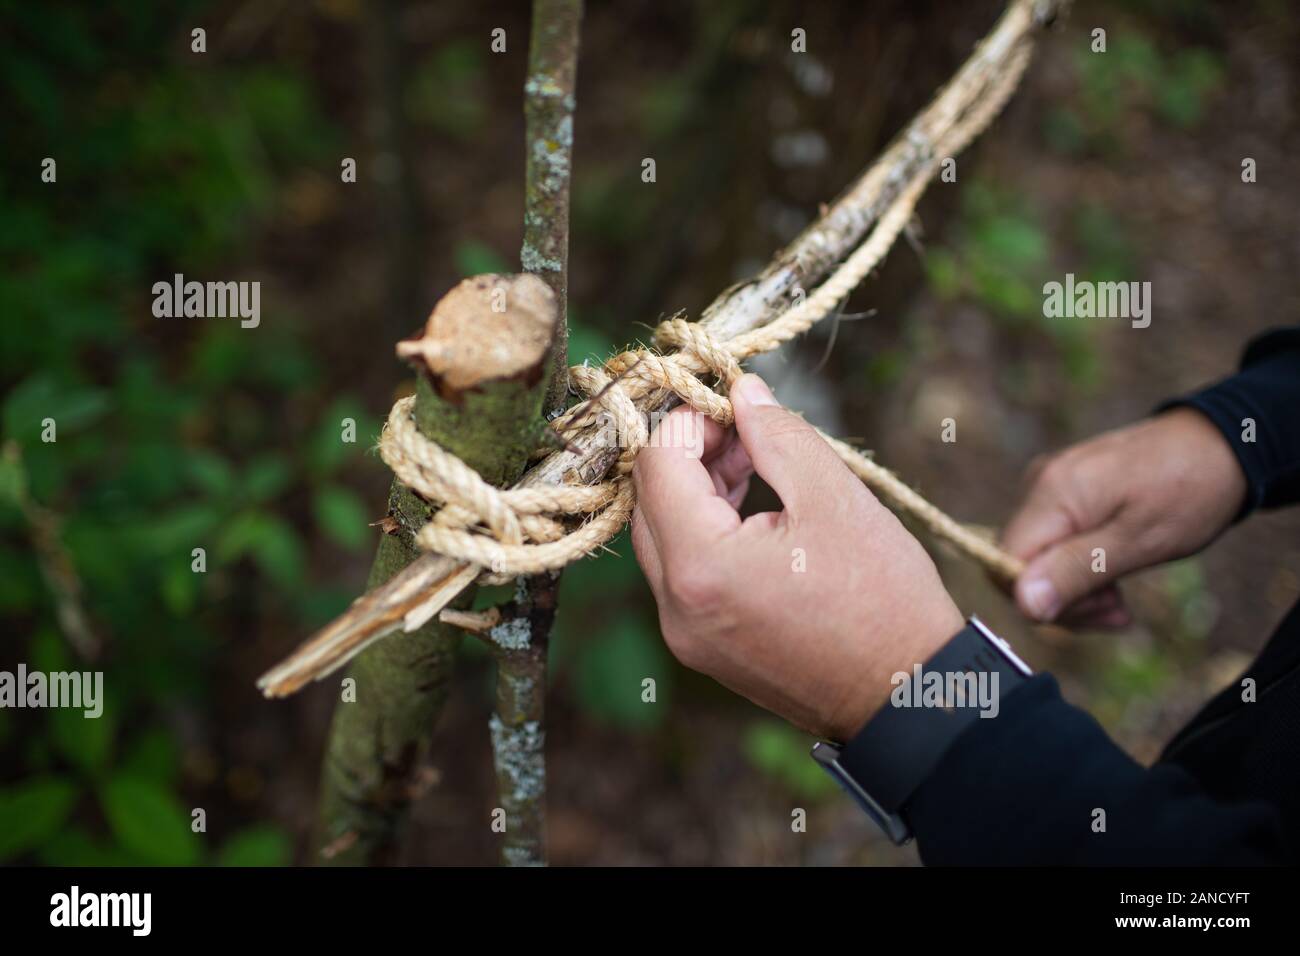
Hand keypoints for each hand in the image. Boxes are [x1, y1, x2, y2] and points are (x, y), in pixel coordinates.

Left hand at [631, 374, 963, 740]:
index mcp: (701, 566)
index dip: (688, 420)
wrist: (907, 696)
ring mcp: (685, 633)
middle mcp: (676, 607)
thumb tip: (741, 392)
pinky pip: (681, 573)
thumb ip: (777, 434)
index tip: (732, 406)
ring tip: (752, 463)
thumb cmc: (882, 599)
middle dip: (688, 452)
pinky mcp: (702, 647)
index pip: (657, 464)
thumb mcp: (835, 496)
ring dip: (694, 490)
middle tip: (744, 430)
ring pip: (661, 536)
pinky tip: (750, 510)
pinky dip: (703, 531)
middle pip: (648, 500)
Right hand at [1002, 407, 1246, 625]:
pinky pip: (1052, 543)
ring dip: (1075, 591)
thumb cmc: (1187, 490)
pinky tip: (1111, 580)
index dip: (1038, 599)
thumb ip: (1077, 569)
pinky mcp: (1063, 493)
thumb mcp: (1138, 541)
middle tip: (1116, 612)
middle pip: (1018, 564)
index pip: (1005, 563)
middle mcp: (1039, 485)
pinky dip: (1079, 569)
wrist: (1219, 445)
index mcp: (1052, 493)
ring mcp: (1049, 487)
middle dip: (1063, 600)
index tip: (1095, 609)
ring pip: (1036, 559)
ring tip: (1120, 603)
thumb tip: (1024, 605)